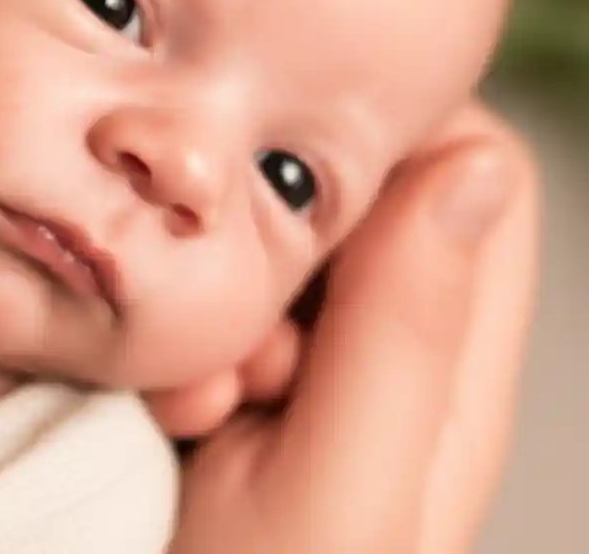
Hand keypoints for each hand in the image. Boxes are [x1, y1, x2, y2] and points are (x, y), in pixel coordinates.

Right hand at [160, 104, 539, 552]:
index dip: (396, 151)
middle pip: (361, 203)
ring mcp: (303, 369)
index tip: (299, 199)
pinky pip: (207, 300)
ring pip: (268, 249)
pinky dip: (178, 334)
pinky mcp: (230, 379)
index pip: (480, 174)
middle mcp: (390, 358)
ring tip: (191, 407)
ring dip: (218, 299)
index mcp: (456, 374)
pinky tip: (161, 413)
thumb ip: (405, 331)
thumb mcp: (331, 489)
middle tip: (236, 348)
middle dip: (284, 243)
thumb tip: (471, 160)